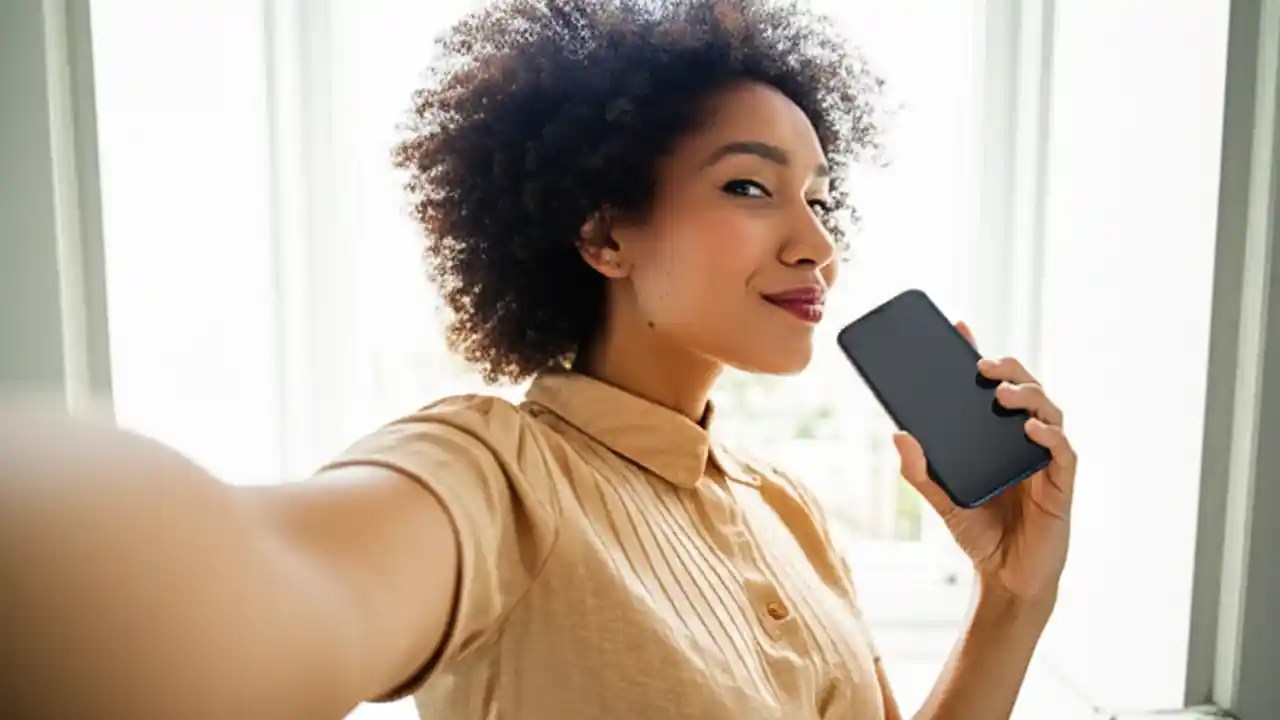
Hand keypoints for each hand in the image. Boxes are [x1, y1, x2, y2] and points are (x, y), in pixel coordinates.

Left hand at [891, 321, 1076, 603]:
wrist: (1007, 577)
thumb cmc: (980, 532)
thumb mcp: (941, 499)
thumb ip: (920, 470)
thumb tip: (898, 433)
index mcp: (996, 436)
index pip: (992, 387)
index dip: (980, 355)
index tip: (959, 329)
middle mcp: (1024, 440)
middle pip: (1025, 389)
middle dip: (1007, 369)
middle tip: (981, 365)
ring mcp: (1045, 459)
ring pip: (1048, 411)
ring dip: (1027, 395)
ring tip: (1001, 393)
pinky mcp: (1060, 484)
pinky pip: (1063, 452)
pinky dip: (1049, 436)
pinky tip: (1030, 430)